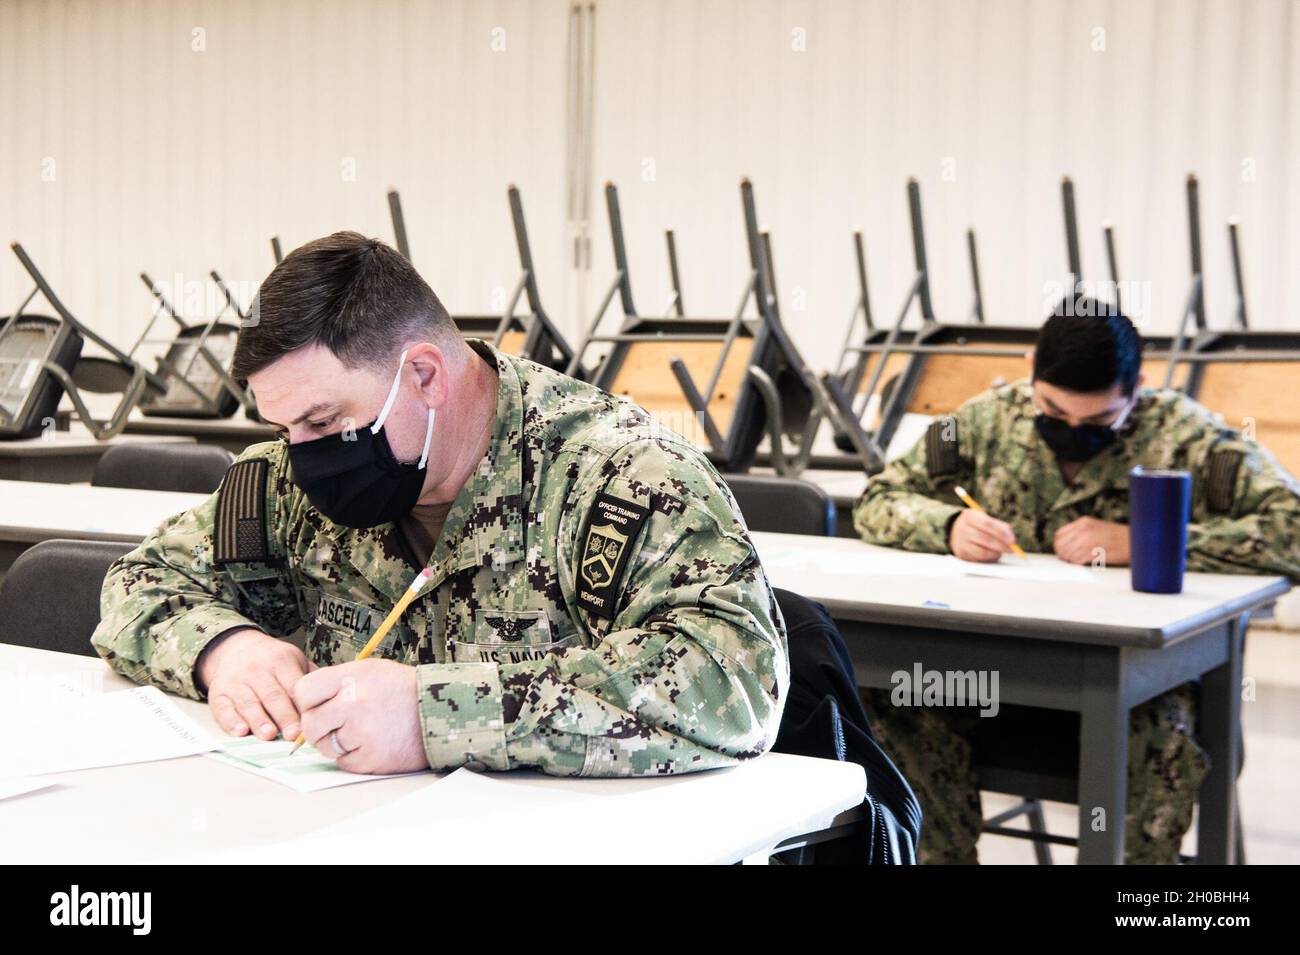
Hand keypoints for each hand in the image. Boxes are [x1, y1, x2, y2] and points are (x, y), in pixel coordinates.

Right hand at [196, 628, 311, 740]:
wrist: (236, 648)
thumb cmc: (273, 661)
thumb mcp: (294, 660)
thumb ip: (311, 678)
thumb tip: (335, 698)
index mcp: (281, 661)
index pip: (294, 686)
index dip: (302, 705)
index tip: (312, 722)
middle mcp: (257, 670)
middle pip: (272, 696)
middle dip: (284, 716)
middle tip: (293, 735)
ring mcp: (236, 682)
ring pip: (248, 703)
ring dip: (259, 720)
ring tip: (269, 735)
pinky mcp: (218, 694)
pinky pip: (223, 709)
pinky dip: (230, 721)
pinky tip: (239, 731)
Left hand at [293, 659, 427, 774]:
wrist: (440, 711)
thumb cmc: (403, 690)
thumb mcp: (370, 671)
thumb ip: (336, 683)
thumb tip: (304, 704)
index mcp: (351, 678)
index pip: (303, 691)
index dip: (309, 700)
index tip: (320, 704)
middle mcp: (354, 704)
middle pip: (309, 724)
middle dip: (318, 727)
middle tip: (335, 724)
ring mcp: (361, 734)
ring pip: (325, 747)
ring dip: (336, 743)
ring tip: (360, 732)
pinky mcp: (370, 759)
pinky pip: (344, 763)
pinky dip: (354, 757)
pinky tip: (371, 744)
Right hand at [949, 509, 1016, 561]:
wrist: (955, 531)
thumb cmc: (976, 524)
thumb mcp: (984, 518)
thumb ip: (999, 526)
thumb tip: (1011, 537)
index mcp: (969, 516)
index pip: (987, 524)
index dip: (1001, 532)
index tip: (1012, 540)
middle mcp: (962, 529)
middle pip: (985, 539)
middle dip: (1001, 545)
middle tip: (1012, 549)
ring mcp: (961, 543)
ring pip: (982, 552)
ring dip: (996, 553)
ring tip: (1002, 551)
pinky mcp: (962, 554)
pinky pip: (978, 559)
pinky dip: (989, 558)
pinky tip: (994, 554)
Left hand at [1053, 516, 1129, 565]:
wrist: (1137, 541)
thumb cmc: (1118, 537)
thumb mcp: (1097, 527)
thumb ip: (1081, 533)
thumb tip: (1067, 545)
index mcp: (1083, 522)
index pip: (1059, 535)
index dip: (1059, 545)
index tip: (1062, 551)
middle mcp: (1083, 530)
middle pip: (1061, 545)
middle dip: (1062, 554)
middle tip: (1068, 559)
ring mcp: (1088, 541)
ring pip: (1067, 554)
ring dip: (1070, 560)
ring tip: (1078, 561)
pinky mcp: (1094, 552)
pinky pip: (1077, 560)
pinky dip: (1078, 564)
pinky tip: (1084, 563)